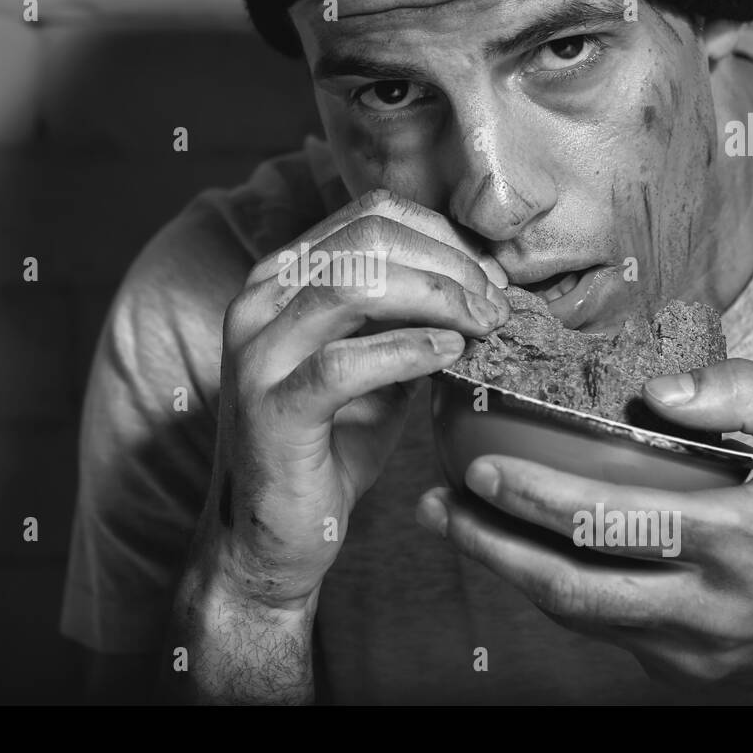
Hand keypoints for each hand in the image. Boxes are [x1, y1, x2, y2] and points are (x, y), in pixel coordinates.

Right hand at [209, 189, 509, 609]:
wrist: (269, 536)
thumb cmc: (327, 447)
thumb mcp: (373, 365)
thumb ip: (406, 318)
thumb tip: (481, 283)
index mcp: (279, 279)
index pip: (368, 216)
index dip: (441, 235)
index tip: (488, 275)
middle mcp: (258, 303)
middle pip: (367, 240)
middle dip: (448, 265)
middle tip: (495, 304)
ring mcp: (258, 355)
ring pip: (355, 286)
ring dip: (437, 298)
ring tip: (482, 326)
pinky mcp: (272, 409)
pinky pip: (346, 363)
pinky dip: (409, 350)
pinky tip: (449, 357)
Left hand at [416, 358, 752, 701]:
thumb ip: (748, 393)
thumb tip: (656, 390)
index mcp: (741, 542)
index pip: (617, 523)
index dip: (539, 501)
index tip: (481, 468)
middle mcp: (708, 607)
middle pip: (574, 588)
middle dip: (492, 548)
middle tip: (437, 506)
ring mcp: (691, 648)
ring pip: (577, 617)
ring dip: (506, 572)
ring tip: (454, 525)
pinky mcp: (681, 669)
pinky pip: (599, 628)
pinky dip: (550, 588)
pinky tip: (514, 548)